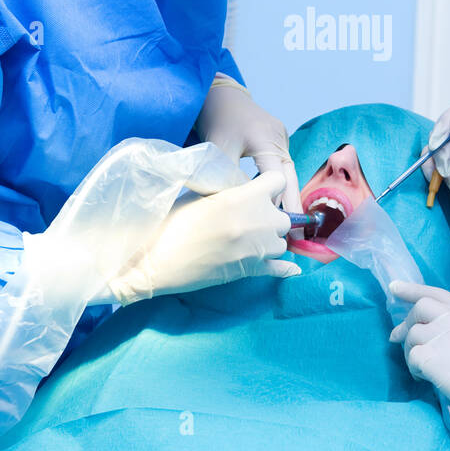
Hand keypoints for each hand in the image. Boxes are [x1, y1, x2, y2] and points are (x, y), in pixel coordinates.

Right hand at [106, 169, 297, 304]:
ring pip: (281, 243)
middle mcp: (259, 221)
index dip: (269, 183)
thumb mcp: (200, 194)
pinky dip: (284, 268)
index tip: (261, 188)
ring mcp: (258, 248)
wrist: (157, 261)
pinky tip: (291, 269)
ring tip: (251, 241)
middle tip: (250, 220)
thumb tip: (241, 186)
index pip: (278, 180)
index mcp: (245, 196)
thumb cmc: (172, 223)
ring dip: (270, 241)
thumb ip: (228, 189)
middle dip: (270, 217)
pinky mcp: (252, 271)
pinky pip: (280, 269)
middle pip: (284, 217)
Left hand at [195, 74, 302, 215]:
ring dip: (286, 197)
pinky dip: (279, 185)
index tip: (279, 226)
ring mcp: (281, 138)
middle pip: (290, 178)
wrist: (219, 93)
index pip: (277, 178)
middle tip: (297, 237)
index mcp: (266, 140)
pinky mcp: (277, 140)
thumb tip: (232, 206)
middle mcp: (279, 139)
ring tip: (287, 227)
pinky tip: (276, 204)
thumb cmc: (217, 119)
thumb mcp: (218, 148)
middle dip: (292, 207)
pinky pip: (281, 167)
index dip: (279, 204)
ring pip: (287, 174)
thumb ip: (225, 176)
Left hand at [388, 281, 449, 438]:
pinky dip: (414, 369)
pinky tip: (426, 379)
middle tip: (398, 337)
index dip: (412, 289)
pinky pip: (412, 357)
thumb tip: (423, 329)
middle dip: (407, 322)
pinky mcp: (432, 359)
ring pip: (412, 334)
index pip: (437, 294)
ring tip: (423, 369)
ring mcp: (444, 338)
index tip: (394, 287)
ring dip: (410, 351)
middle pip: (420, 307)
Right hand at [419, 103, 449, 239]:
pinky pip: (429, 159)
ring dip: (436, 163)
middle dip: (440, 148)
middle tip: (445, 170)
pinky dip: (429, 170)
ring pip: (434, 144)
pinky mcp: (448, 166)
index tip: (438, 142)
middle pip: (444, 126)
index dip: (446, 121)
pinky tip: (440, 185)